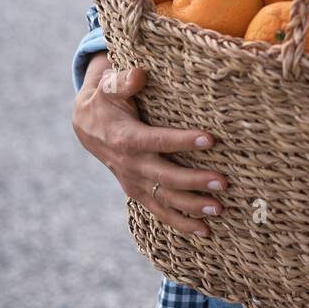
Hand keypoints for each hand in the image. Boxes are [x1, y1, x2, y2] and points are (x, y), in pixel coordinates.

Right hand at [72, 52, 226, 235]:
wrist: (86, 125)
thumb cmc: (106, 99)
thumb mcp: (109, 85)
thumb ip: (123, 80)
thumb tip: (139, 75)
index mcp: (126, 138)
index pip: (158, 141)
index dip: (183, 141)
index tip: (210, 140)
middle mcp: (130, 165)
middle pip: (165, 176)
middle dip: (194, 181)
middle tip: (222, 182)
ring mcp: (134, 182)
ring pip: (164, 200)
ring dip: (192, 207)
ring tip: (219, 210)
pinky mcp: (138, 192)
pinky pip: (159, 212)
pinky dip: (180, 223)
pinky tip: (204, 232)